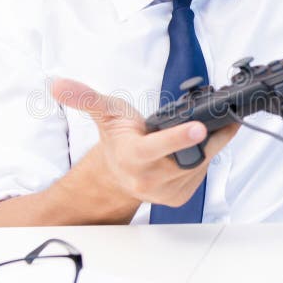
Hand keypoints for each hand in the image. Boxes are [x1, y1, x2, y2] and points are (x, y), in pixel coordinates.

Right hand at [52, 78, 239, 209]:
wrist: (119, 171)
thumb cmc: (118, 139)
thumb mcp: (105, 113)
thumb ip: (85, 97)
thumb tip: (59, 84)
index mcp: (132, 157)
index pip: (156, 149)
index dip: (178, 137)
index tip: (198, 127)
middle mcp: (148, 179)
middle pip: (189, 157)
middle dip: (210, 137)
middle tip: (223, 116)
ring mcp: (165, 191)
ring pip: (201, 165)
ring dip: (214, 144)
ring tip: (218, 124)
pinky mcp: (179, 197)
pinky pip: (203, 174)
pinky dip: (208, 156)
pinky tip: (205, 143)